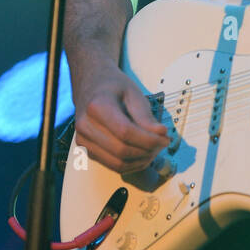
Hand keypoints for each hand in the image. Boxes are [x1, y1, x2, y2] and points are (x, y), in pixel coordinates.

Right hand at [71, 59, 168, 173]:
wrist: (90, 84)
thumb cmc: (113, 86)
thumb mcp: (133, 92)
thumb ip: (145, 115)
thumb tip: (160, 134)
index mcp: (97, 107)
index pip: (125, 132)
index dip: (149, 140)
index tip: (165, 138)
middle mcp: (85, 126)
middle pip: (121, 150)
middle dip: (147, 151)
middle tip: (162, 144)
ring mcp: (83, 140)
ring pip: (117, 163)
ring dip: (140, 161)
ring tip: (155, 150)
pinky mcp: (86, 149)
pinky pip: (111, 165)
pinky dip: (131, 165)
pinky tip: (143, 155)